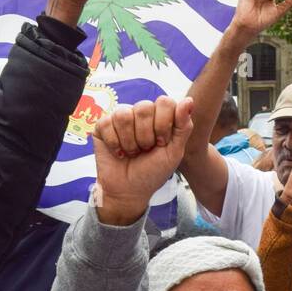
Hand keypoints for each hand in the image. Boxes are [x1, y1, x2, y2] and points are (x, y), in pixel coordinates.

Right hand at [93, 95, 194, 224]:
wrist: (130, 190)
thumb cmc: (153, 171)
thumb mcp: (174, 152)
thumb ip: (183, 126)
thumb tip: (189, 100)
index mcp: (159, 116)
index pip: (164, 102)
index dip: (163, 125)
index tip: (162, 143)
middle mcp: (140, 113)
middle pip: (143, 107)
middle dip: (146, 136)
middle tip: (146, 150)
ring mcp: (121, 118)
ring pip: (124, 115)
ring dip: (130, 141)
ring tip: (132, 152)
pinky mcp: (103, 126)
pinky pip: (106, 123)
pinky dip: (114, 144)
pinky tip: (118, 152)